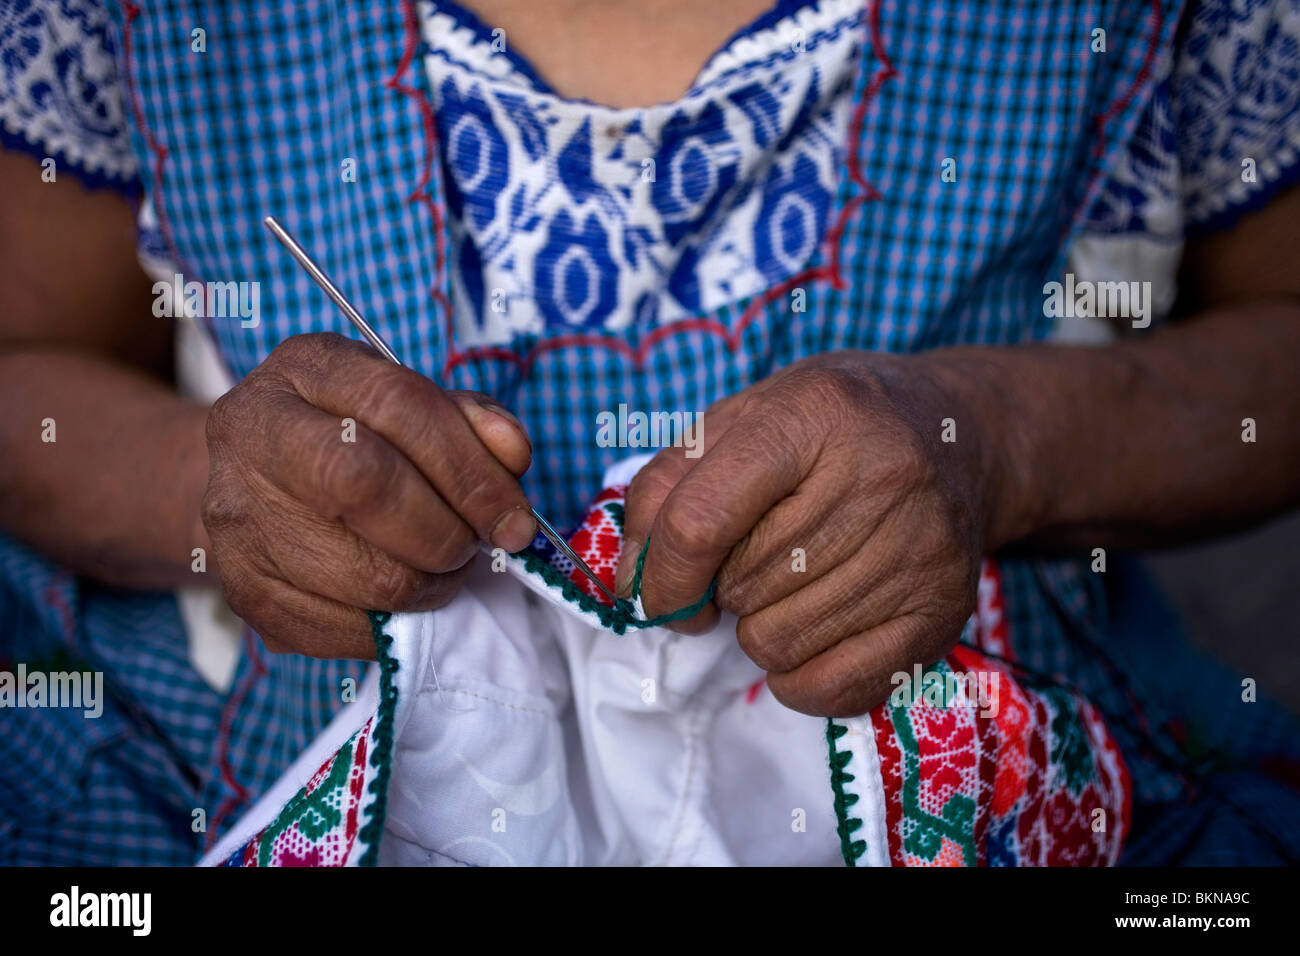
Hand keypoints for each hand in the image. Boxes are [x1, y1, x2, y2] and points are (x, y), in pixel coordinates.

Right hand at [202, 332, 536, 657]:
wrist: (259, 484)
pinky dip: (394, 623)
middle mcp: (254, 432)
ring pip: (365, 574)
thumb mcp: (412, 405)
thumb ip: (470, 422)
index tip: (515, 519)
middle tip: (471, 547)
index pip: (397, 406)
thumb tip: (512, 455)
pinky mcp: (242, 589)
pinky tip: (400, 598)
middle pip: (366, 484)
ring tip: (438, 569)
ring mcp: (238, 514)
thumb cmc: (356, 438)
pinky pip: (343, 628)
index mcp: (307, 368)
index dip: (469, 469)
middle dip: (446, 531)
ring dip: (429, 584)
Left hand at [617, 352, 1011, 716]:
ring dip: (762, 629)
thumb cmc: (829, 427)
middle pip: (742, 586)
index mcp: (813, 414)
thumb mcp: (742, 419)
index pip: (700, 522)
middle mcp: (879, 475)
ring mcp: (920, 546)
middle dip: (724, 588)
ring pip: (779, 642)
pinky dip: (800, 677)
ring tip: (791, 584)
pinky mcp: (944, 608)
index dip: (662, 576)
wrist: (958, 433)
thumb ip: (668, 487)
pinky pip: (834, 686)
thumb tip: (630, 583)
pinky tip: (812, 632)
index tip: (658, 593)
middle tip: (755, 559)